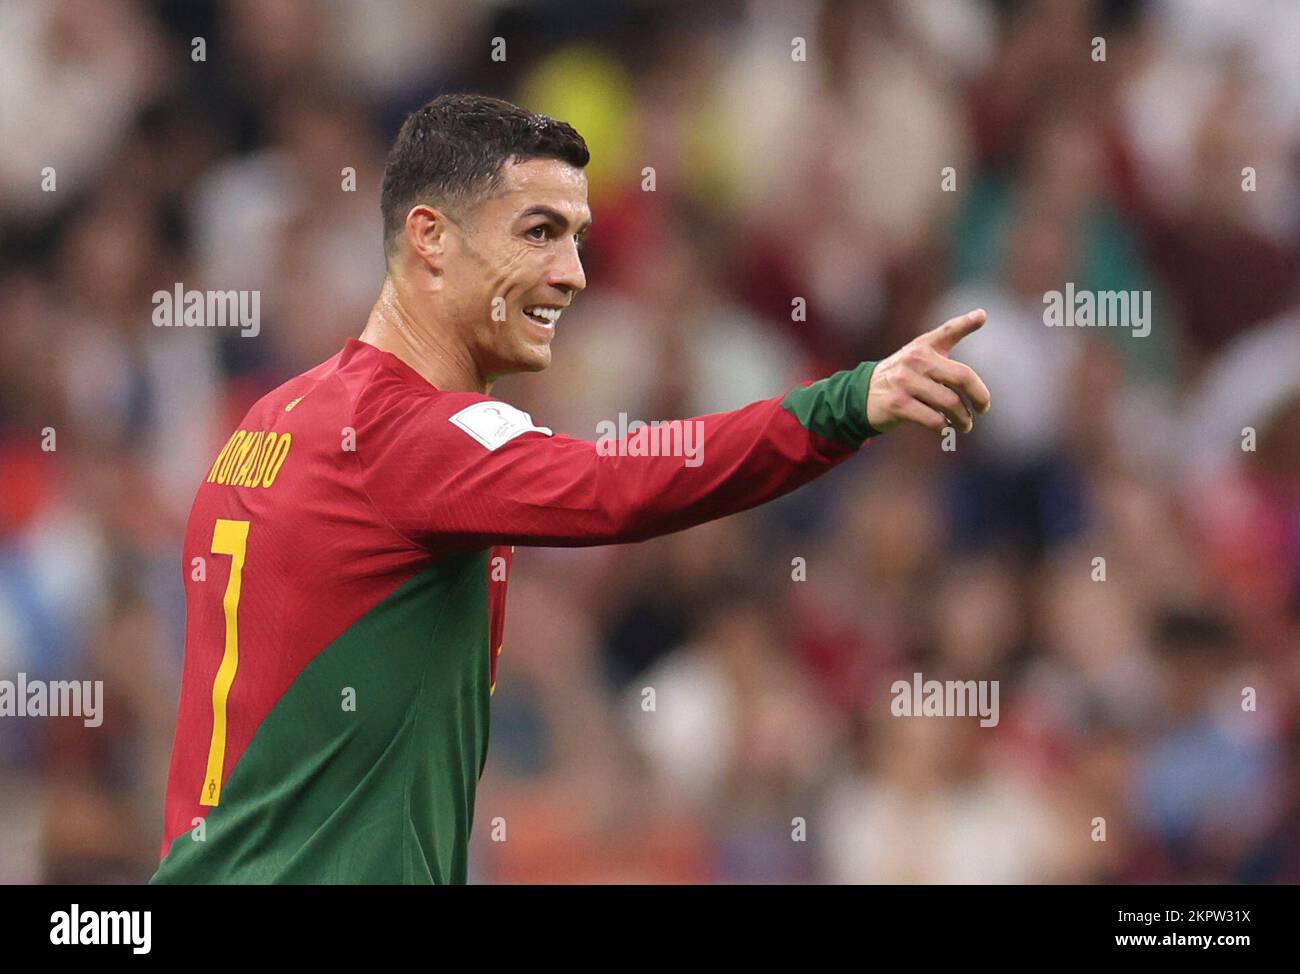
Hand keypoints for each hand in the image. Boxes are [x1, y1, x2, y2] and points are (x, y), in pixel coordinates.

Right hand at [866, 309, 990, 433]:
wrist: (862, 394)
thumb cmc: (902, 375)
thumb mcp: (920, 354)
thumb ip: (947, 338)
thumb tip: (982, 314)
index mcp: (922, 346)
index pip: (947, 331)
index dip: (965, 323)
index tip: (981, 316)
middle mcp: (914, 361)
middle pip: (961, 377)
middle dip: (979, 397)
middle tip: (983, 409)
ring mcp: (904, 382)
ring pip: (949, 403)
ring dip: (963, 418)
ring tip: (966, 424)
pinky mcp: (897, 404)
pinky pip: (933, 419)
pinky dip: (944, 426)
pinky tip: (945, 427)